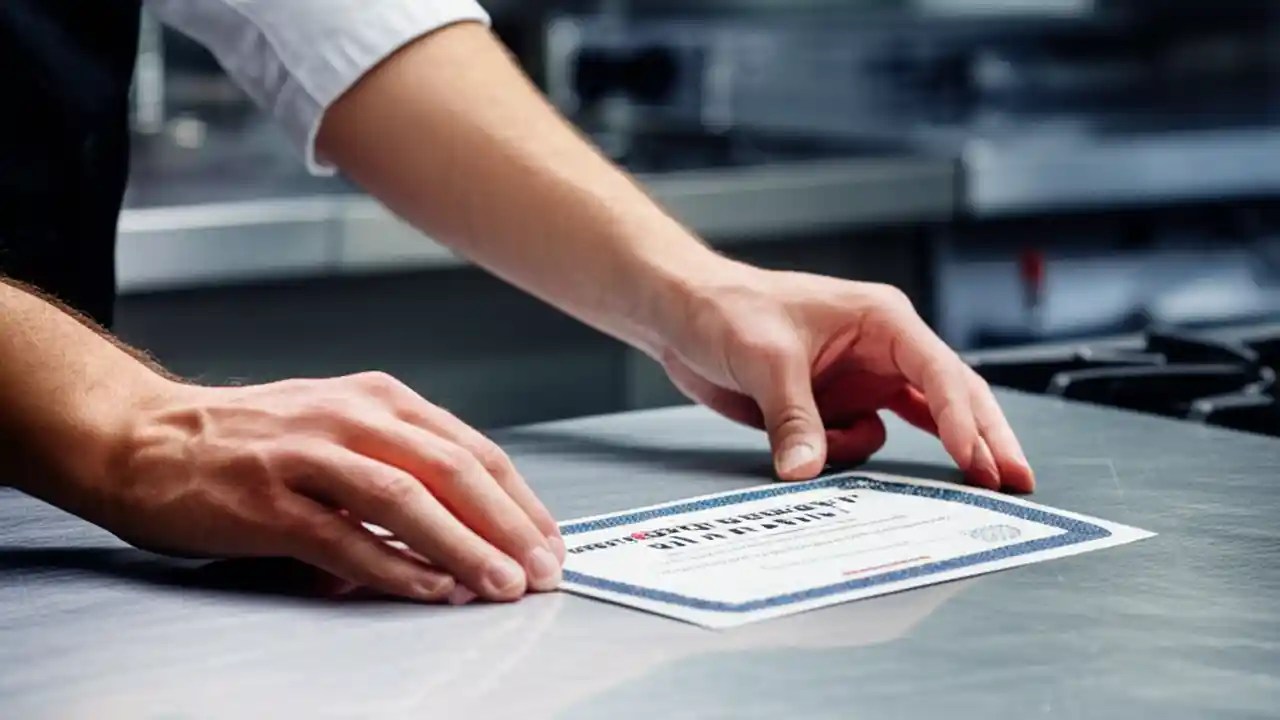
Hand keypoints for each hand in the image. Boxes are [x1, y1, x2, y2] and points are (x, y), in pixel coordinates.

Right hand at [93, 372, 563, 603]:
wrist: (146, 437)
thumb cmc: (250, 440)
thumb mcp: (339, 429)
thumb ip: (400, 466)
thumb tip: (465, 530)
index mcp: (378, 399)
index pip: (470, 449)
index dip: (518, 499)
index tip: (548, 541)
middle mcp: (350, 417)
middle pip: (451, 469)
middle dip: (507, 525)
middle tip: (541, 569)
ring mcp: (307, 454)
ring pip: (405, 500)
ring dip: (462, 547)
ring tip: (500, 584)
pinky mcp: (267, 498)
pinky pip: (343, 536)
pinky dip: (392, 567)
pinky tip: (429, 588)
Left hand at [658, 264, 1034, 492]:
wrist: (681, 316)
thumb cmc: (726, 309)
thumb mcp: (763, 360)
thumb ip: (793, 418)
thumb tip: (806, 471)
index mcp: (881, 320)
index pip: (938, 372)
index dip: (964, 419)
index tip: (980, 461)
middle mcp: (881, 351)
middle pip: (951, 399)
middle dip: (982, 439)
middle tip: (1014, 481)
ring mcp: (860, 381)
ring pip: (913, 427)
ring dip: (902, 456)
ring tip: (900, 469)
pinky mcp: (835, 406)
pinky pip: (862, 443)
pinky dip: (847, 456)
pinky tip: (815, 450)